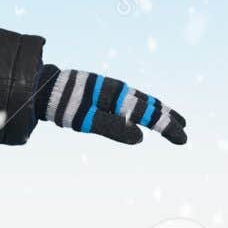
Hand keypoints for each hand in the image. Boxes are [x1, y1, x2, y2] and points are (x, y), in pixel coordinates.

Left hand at [36, 64, 186, 145]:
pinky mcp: (103, 92)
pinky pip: (130, 100)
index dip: (166, 126)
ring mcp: (110, 90)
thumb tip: (140, 138)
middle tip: (185, 130)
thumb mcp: (87, 119)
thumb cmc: (63, 105)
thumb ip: (113, 128)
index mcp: (116, 96)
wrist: (42, 88)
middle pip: (149, 104)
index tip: (182, 139)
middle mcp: (117, 90)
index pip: (148, 113)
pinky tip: (144, 113)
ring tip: (173, 119)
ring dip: (158, 110)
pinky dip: (142, 106)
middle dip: (167, 118)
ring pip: (141, 100)